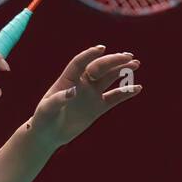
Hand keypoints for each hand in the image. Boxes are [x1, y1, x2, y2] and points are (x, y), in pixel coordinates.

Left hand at [27, 46, 141, 148]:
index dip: (90, 55)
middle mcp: (81, 83)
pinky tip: (137, 88)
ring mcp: (91, 94)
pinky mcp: (98, 107)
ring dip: (121, 70)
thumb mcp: (48, 108)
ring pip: (109, 78)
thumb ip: (59, 99)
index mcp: (67, 79)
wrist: (49, 133)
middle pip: (99, 68)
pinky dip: (125, 93)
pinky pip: (114, 98)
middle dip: (113, 61)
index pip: (79, 63)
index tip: (102, 48)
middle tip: (128, 56)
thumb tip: (72, 91)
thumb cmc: (44, 118)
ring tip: (135, 64)